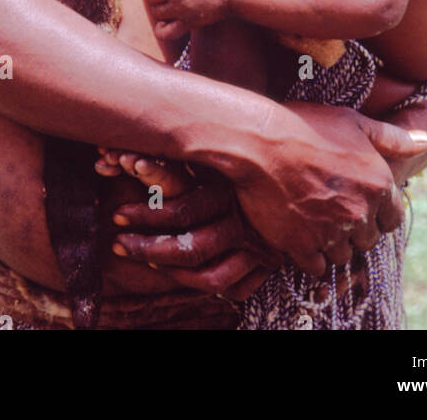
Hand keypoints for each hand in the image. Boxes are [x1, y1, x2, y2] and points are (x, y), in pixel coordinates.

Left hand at [106, 155, 277, 300]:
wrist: (308, 162)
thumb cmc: (257, 142)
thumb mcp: (221, 141)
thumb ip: (185, 144)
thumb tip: (130, 138)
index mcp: (230, 189)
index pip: (181, 210)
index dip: (147, 215)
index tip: (118, 215)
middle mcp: (243, 221)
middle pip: (190, 249)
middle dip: (149, 249)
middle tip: (119, 243)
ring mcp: (258, 246)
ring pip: (209, 277)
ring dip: (172, 273)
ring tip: (144, 260)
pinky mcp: (268, 261)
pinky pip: (236, 288)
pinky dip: (209, 284)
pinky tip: (186, 276)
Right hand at [227, 100, 426, 276]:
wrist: (259, 141)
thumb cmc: (307, 125)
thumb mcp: (353, 122)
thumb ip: (392, 138)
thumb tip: (426, 142)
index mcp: (378, 185)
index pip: (392, 219)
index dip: (376, 212)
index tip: (357, 202)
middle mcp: (359, 212)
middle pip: (367, 239)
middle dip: (353, 227)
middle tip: (331, 208)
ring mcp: (331, 232)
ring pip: (342, 255)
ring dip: (331, 243)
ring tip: (313, 219)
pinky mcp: (302, 246)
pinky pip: (316, 266)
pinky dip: (309, 255)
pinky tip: (299, 233)